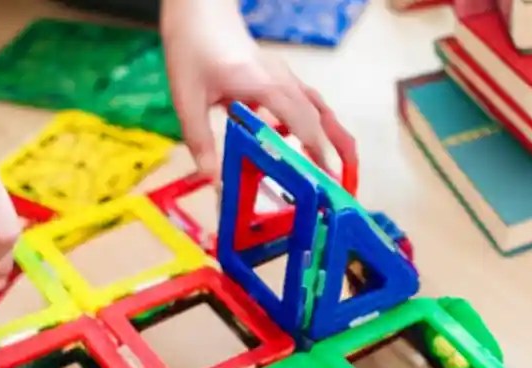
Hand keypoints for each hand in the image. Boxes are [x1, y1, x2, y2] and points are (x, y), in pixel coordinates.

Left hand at [161, 0, 355, 180]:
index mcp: (265, 85)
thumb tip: (212, 179)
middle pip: (319, 117)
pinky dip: (314, 124)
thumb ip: (201, 139)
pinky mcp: (278, 77)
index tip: (324, 181)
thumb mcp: (188, 97)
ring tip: (343, 167)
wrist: (199, 10)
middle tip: (342, 186)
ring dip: (333, 135)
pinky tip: (303, 145)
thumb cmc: (193, 48)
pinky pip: (305, 102)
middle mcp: (282, 81)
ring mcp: (283, 77)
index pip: (302, 123)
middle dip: (335, 151)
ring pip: (318, 108)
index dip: (316, 153)